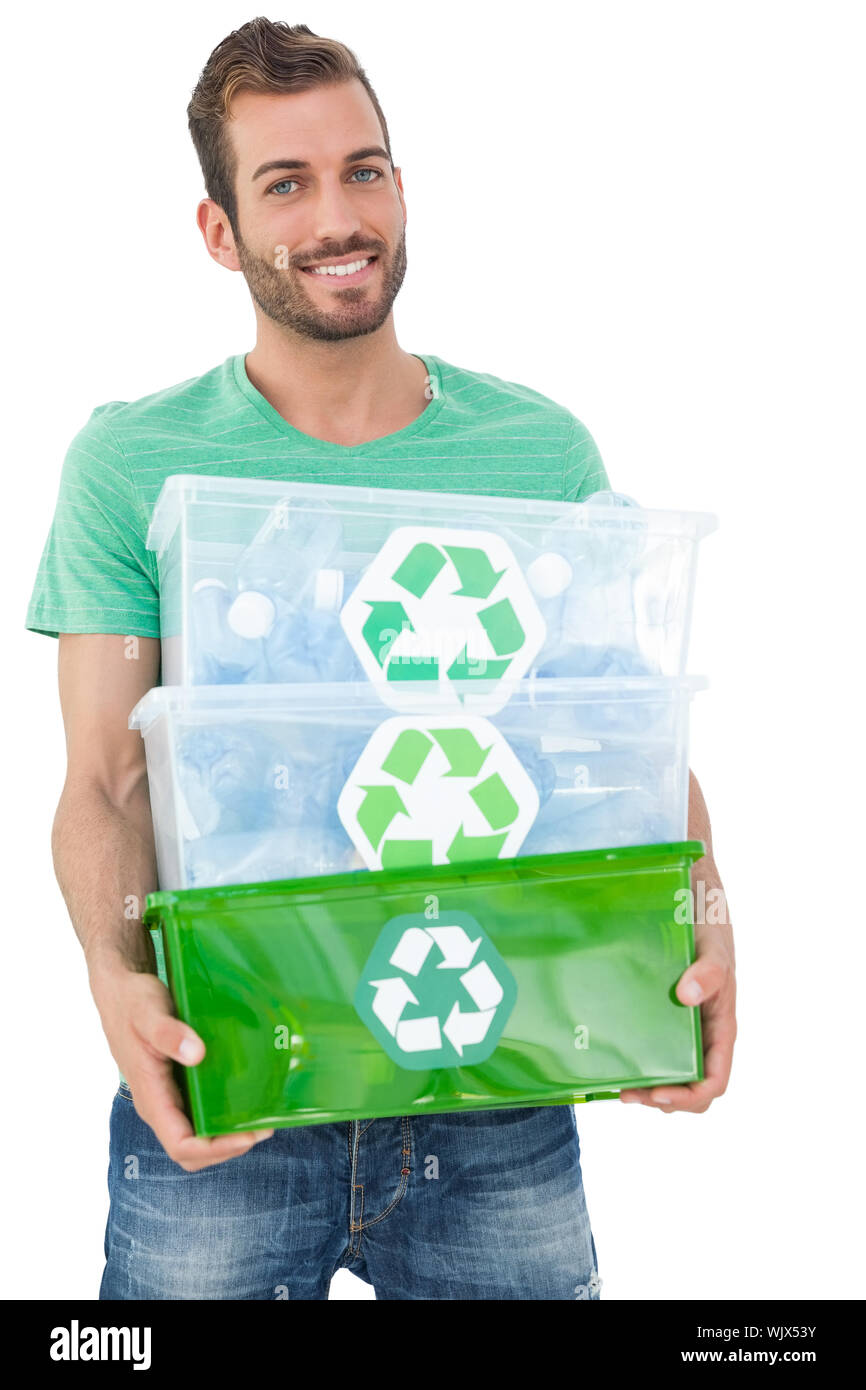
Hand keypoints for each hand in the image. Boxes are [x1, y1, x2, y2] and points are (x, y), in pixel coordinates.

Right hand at [90, 960, 273, 1170]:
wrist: (120, 991)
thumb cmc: (132, 1002)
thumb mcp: (148, 1012)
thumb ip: (168, 1033)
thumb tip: (196, 1054)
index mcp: (150, 1097)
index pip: (181, 1145)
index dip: (215, 1149)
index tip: (246, 1135)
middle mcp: (158, 1104)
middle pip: (192, 1151)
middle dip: (228, 1147)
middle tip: (264, 1128)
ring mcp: (167, 1097)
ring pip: (197, 1136)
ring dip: (228, 1135)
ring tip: (262, 1118)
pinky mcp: (176, 1085)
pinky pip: (200, 1113)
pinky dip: (223, 1116)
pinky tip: (246, 1097)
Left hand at [620, 914, 736, 1112]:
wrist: (695, 915)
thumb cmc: (710, 938)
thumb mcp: (713, 952)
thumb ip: (708, 972)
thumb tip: (688, 994)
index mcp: (720, 1032)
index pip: (714, 1081)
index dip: (688, 1096)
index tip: (658, 1093)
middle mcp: (703, 1040)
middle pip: (691, 1089)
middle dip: (662, 1099)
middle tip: (628, 1094)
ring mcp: (682, 1034)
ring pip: (672, 1078)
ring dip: (648, 1090)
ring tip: (619, 1087)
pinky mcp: (661, 1023)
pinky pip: (654, 1055)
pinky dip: (638, 1067)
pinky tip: (616, 1063)